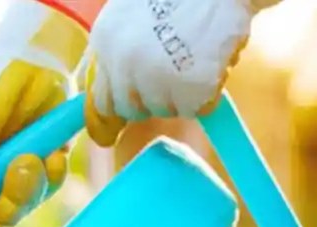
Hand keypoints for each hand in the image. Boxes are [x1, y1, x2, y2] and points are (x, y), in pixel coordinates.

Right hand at [0, 0, 86, 226]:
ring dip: (32, 185)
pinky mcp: (44, 162)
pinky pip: (50, 186)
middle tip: (20, 168)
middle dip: (10, 202)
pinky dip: (52, 175)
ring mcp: (16, 172)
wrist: (34, 57)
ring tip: (35, 155)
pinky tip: (53, 155)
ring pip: (26, 204)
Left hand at [81, 0, 280, 146]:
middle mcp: (125, 67)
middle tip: (174, 73)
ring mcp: (157, 80)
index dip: (117, 107)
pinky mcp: (191, 89)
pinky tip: (213, 64)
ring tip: (196, 58)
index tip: (120, 121)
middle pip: (134, 109)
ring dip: (182, 94)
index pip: (102, 101)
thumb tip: (109, 101)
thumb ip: (117, 52)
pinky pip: (199, 108)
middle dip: (152, 97)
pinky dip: (209, 92)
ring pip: (167, 110)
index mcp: (106, 44)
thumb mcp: (129, 16)